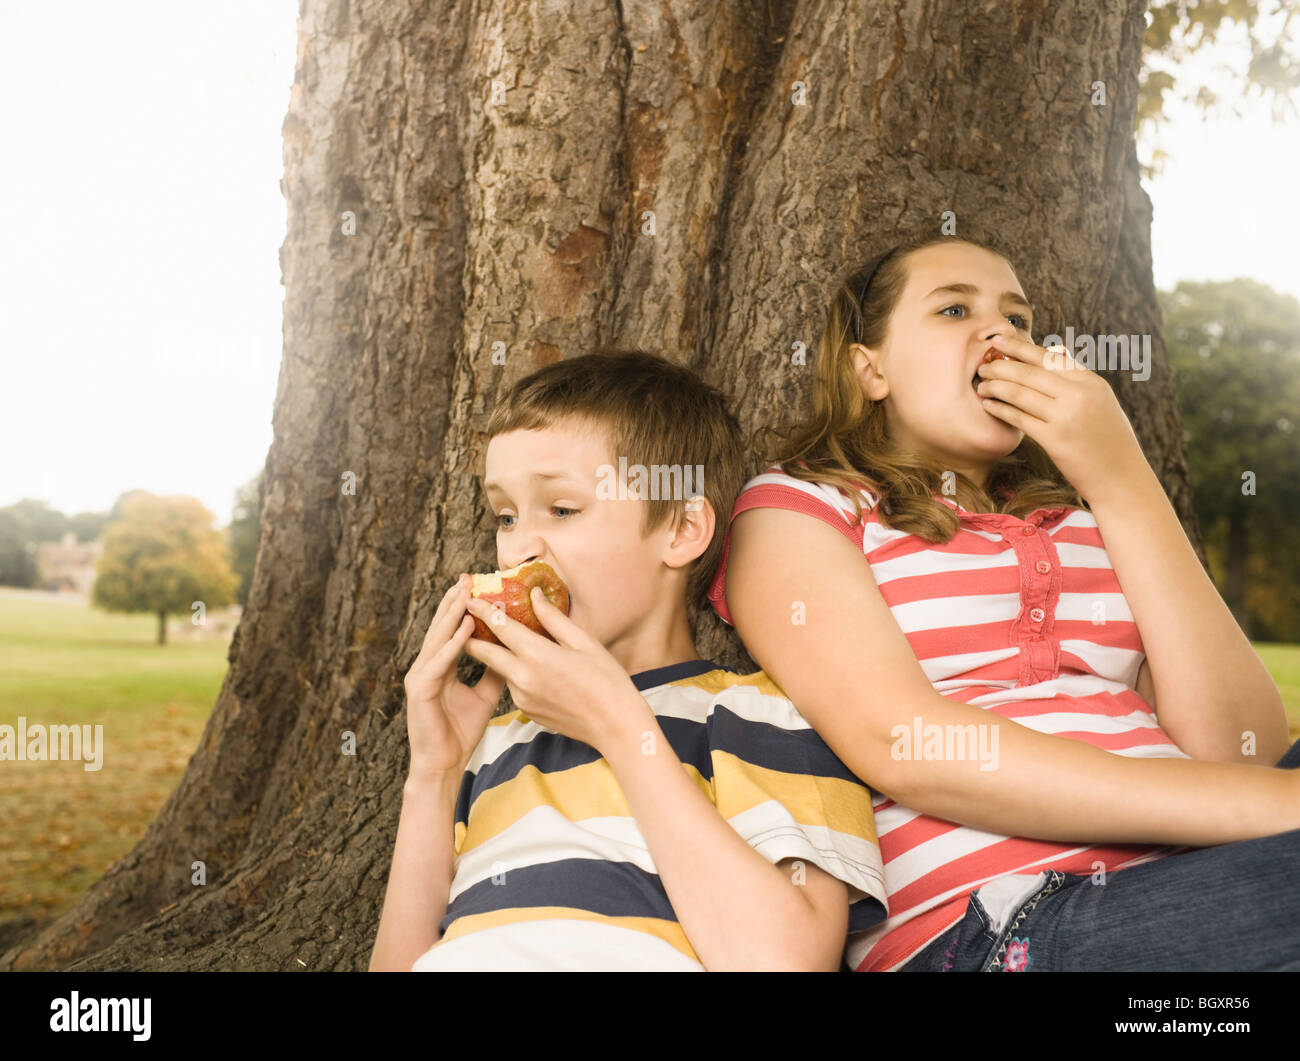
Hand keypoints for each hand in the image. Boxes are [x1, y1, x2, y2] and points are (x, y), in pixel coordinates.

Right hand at [402, 574, 505, 778]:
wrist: (444, 764)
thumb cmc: (460, 732)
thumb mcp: (484, 696)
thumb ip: (493, 673)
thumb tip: (510, 653)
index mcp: (440, 666)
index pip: (450, 630)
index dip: (460, 607)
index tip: (474, 585)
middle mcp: (427, 666)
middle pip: (441, 627)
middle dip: (454, 601)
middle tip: (467, 577)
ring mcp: (420, 676)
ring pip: (438, 638)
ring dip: (452, 615)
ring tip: (465, 593)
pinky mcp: (419, 690)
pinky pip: (438, 661)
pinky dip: (452, 644)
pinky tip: (465, 629)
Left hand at [461, 587, 649, 753]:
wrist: (615, 725)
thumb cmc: (606, 679)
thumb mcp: (584, 641)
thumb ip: (553, 618)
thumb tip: (535, 596)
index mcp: (537, 655)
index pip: (500, 627)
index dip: (481, 611)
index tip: (470, 599)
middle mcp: (522, 677)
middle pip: (484, 652)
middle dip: (471, 636)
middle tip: (464, 621)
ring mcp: (522, 697)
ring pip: (502, 670)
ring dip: (501, 656)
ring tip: (508, 641)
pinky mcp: (526, 711)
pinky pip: (515, 686)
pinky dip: (518, 674)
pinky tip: (536, 670)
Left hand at [976, 334, 1148, 505]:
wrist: (1121, 478)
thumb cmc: (1108, 439)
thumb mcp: (1100, 400)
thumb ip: (1076, 376)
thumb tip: (1054, 349)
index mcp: (1091, 382)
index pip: (1050, 356)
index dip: (1020, 346)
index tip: (999, 339)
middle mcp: (1079, 395)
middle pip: (1031, 371)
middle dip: (1002, 365)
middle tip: (982, 364)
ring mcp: (1066, 417)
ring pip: (1020, 393)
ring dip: (996, 386)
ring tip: (981, 383)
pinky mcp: (1054, 440)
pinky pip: (1018, 418)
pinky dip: (999, 409)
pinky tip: (988, 405)